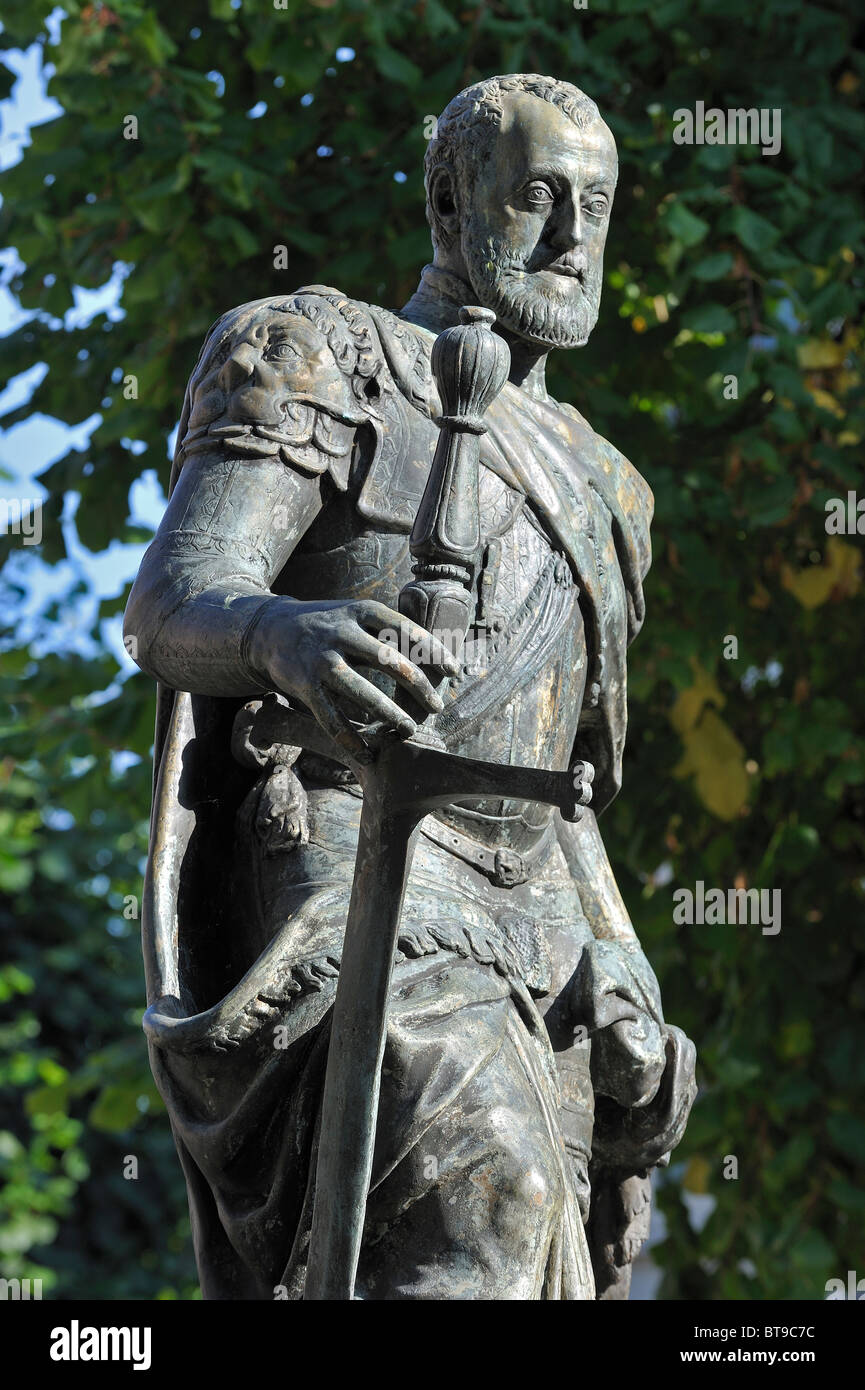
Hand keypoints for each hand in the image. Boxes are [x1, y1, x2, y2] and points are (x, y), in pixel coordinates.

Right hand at [247, 597, 459, 756]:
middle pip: (390, 661)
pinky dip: (352, 741)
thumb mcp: (357, 615)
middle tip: (437, 707)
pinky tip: (367, 755)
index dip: (434, 651)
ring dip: (390, 715)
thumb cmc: (329, 626)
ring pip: (363, 692)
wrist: (271, 630)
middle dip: (419, 687)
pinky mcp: (305, 685)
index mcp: (362, 611)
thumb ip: (389, 631)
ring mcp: (322, 660)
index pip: (407, 630)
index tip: (454, 671)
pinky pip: (332, 719)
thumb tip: (438, 657)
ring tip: (409, 729)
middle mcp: (342, 632)